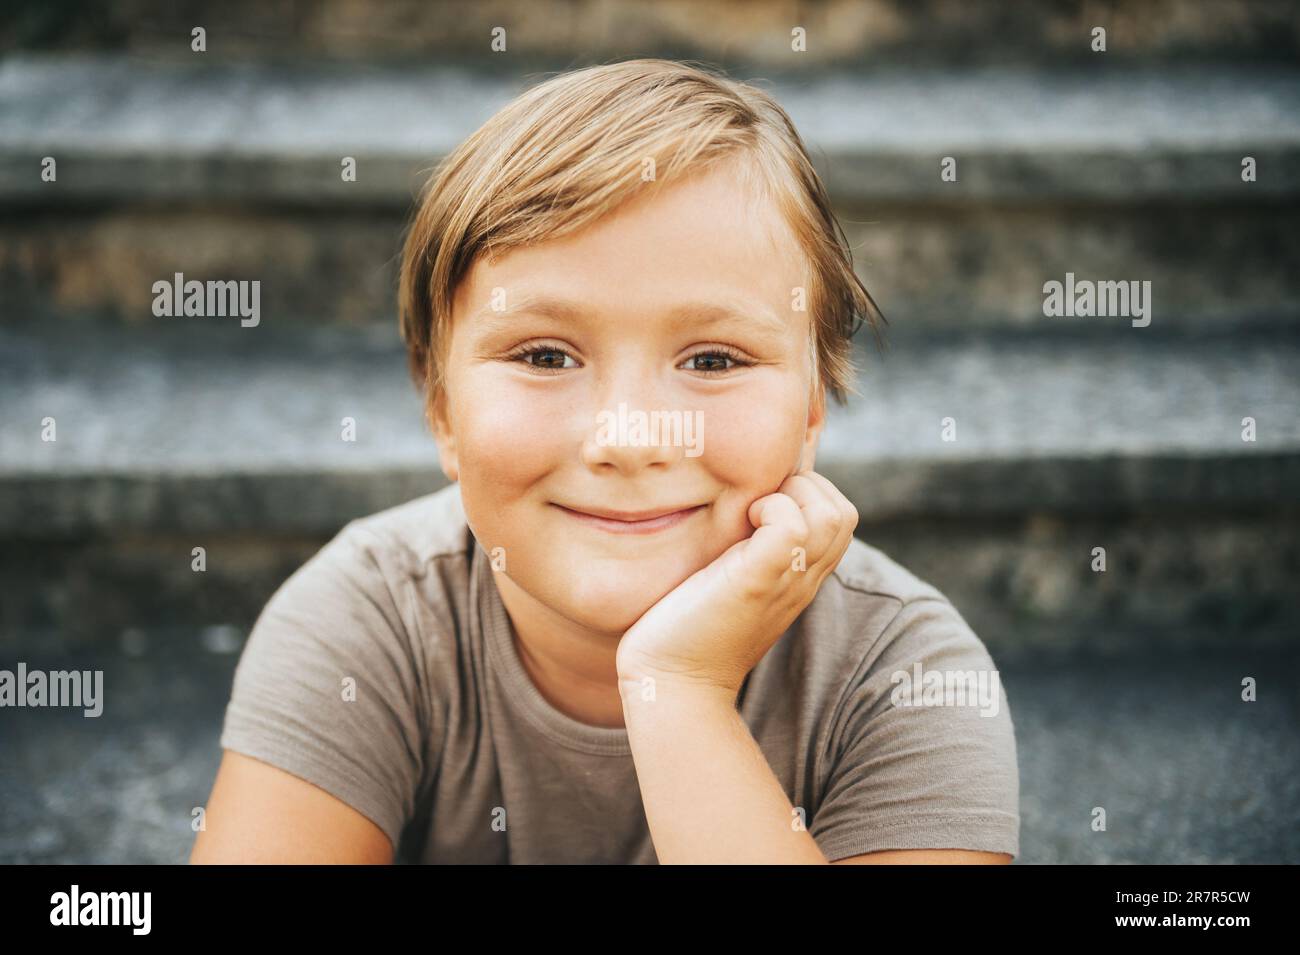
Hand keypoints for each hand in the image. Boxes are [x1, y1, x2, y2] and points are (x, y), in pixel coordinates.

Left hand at [615, 469, 857, 699]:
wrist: (671, 683)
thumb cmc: (686, 630)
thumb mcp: (730, 582)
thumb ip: (745, 554)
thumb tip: (734, 512)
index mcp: (798, 579)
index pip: (839, 520)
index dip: (807, 493)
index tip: (762, 500)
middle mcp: (801, 580)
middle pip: (844, 513)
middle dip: (804, 486)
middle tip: (758, 502)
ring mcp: (784, 581)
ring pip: (832, 514)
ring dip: (791, 494)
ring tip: (752, 512)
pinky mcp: (757, 581)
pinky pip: (792, 525)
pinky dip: (770, 508)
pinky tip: (741, 525)